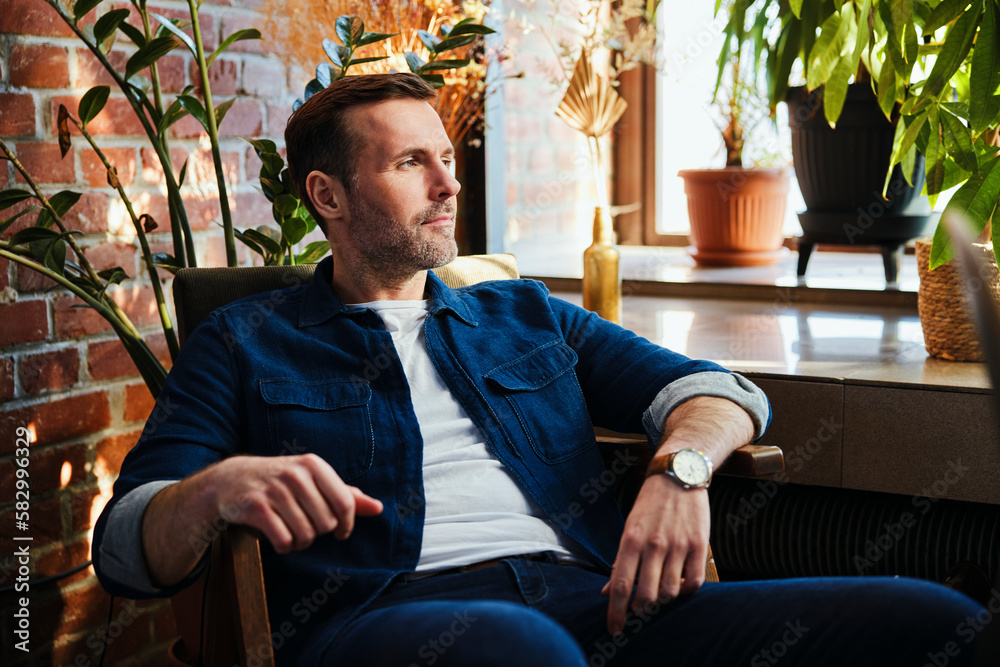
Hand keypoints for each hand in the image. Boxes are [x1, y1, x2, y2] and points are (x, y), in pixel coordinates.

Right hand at [209, 453, 383, 553]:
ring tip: (293, 534)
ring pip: (305, 534)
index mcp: (313, 465)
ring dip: (301, 542)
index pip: (344, 502)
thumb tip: (379, 508)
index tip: (341, 533)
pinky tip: (280, 540)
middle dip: (318, 533)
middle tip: (306, 527)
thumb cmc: (281, 482)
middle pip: (325, 523)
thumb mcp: (314, 481)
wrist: (231, 479)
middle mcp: (295, 474)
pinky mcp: (255, 507)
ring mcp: (274, 490)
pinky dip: (285, 547)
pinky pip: (283, 540)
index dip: (347, 525)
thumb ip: (346, 495)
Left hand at [600, 474, 709, 634]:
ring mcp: (678, 545)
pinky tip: (681, 582)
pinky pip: (695, 582)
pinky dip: (687, 589)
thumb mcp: (630, 528)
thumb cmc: (650, 504)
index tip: (615, 629)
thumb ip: (621, 561)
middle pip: (645, 594)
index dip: (616, 612)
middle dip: (641, 609)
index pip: (620, 585)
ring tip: (660, 591)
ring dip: (663, 599)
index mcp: (630, 540)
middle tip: (641, 608)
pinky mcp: (699, 544)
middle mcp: (654, 545)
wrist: (679, 474)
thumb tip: (606, 591)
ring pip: (670, 591)